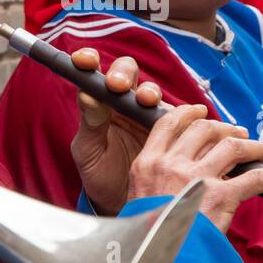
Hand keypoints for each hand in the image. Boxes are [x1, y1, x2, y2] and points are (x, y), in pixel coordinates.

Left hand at [68, 48, 166, 214]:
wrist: (125, 201)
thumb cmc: (100, 174)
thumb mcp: (88, 152)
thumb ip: (89, 124)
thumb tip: (86, 95)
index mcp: (100, 103)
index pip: (94, 73)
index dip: (89, 60)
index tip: (83, 61)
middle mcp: (125, 102)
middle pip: (128, 73)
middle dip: (123, 74)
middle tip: (118, 86)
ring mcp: (149, 113)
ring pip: (152, 91)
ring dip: (150, 92)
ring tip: (148, 103)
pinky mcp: (171, 128)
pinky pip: (177, 114)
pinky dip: (179, 111)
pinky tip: (179, 114)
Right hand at [126, 103, 262, 233]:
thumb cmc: (145, 239)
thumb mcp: (137, 201)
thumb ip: (153, 182)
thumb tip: (174, 175)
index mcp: (147, 164)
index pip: (169, 123)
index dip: (188, 113)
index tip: (199, 112)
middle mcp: (172, 165)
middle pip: (204, 129)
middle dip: (224, 128)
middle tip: (237, 135)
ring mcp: (198, 178)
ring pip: (232, 145)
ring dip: (251, 144)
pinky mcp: (222, 197)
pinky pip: (257, 178)